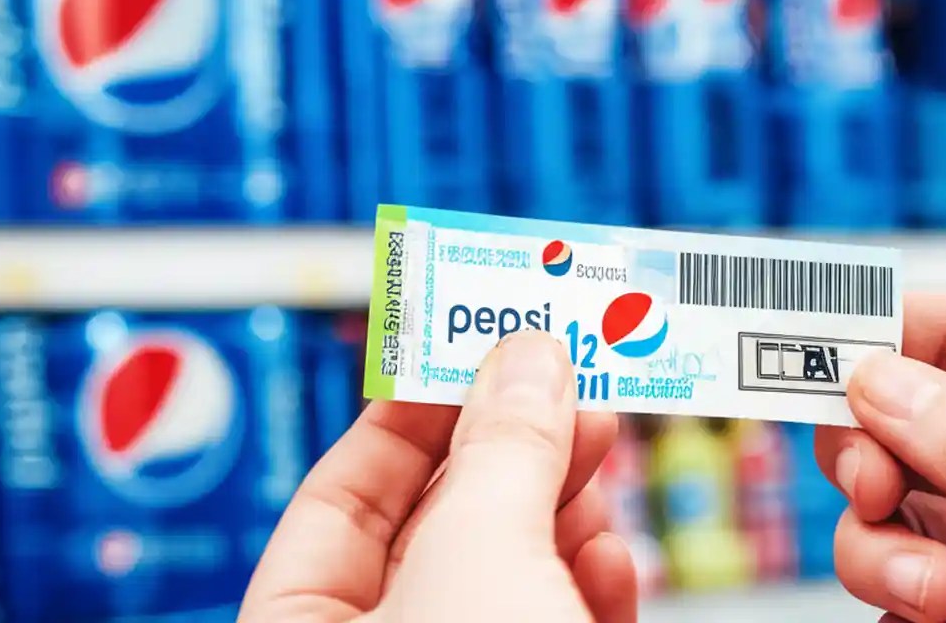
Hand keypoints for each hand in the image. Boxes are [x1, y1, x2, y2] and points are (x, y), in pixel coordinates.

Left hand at [240, 330, 637, 622]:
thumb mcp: (480, 558)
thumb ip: (501, 451)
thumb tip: (527, 358)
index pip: (339, 497)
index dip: (407, 411)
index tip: (472, 349)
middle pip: (440, 523)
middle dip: (509, 446)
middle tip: (559, 374)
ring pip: (509, 570)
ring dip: (564, 503)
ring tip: (597, 437)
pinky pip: (555, 619)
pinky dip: (587, 581)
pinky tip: (607, 554)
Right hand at [817, 293, 945, 622]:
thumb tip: (883, 383)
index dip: (882, 337)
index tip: (807, 358)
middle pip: (907, 425)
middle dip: (872, 454)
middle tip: (872, 484)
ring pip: (897, 516)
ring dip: (883, 548)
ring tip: (931, 592)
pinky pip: (908, 599)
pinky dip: (892, 608)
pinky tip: (926, 622)